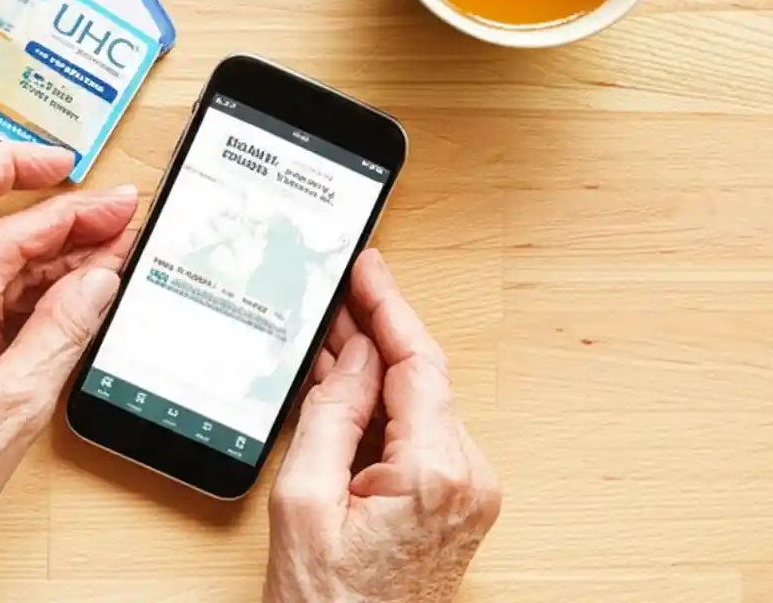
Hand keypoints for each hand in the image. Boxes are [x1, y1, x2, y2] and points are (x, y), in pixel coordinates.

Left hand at [0, 144, 137, 601]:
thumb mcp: (12, 405)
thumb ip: (61, 329)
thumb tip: (98, 279)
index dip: (14, 161)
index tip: (64, 166)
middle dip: (58, 216)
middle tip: (117, 216)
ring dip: (46, 253)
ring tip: (109, 252)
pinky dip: (20, 288)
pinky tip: (66, 291)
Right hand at [264, 249, 501, 602]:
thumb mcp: (303, 500)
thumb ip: (331, 415)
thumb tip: (354, 354)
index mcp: (435, 473)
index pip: (416, 363)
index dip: (388, 307)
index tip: (367, 269)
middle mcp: (468, 480)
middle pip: (421, 379)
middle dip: (375, 337)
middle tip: (334, 300)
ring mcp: (469, 493)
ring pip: (419, 405)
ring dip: (375, 376)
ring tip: (328, 346)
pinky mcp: (458, 503)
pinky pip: (421, 435)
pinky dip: (384, 411)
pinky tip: (347, 394)